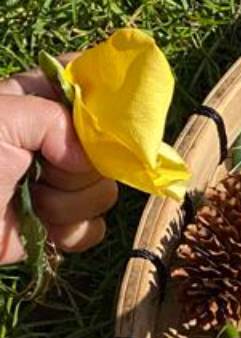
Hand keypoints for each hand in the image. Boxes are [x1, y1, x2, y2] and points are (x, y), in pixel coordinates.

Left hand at [0, 67, 117, 264]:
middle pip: (109, 148)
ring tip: (32, 203)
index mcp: (35, 102)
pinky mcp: (59, 224)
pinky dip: (72, 232)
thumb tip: (86, 157)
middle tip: (47, 170)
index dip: (108, 98)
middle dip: (83, 169)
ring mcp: (58, 184)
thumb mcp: (0, 119)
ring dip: (70, 204)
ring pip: (105, 191)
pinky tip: (44, 228)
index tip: (106, 122)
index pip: (87, 81)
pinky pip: (95, 227)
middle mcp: (52, 141)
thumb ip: (55, 120)